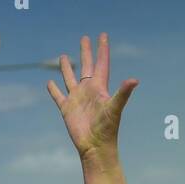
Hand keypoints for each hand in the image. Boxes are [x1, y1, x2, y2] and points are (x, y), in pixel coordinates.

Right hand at [47, 33, 136, 162]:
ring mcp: (77, 99)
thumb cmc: (107, 129)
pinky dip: (53, 89)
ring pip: (70, 79)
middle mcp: (88, 91)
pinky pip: (58, 96)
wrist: (95, 147)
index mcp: (99, 88)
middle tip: (85, 38)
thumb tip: (135, 79)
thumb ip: (123, 92)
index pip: (101, 64)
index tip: (103, 35)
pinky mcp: (67, 109)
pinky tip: (49, 82)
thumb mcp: (115, 108)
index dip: (102, 50)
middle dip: (86, 52)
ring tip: (64, 56)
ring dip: (67, 68)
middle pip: (86, 66)